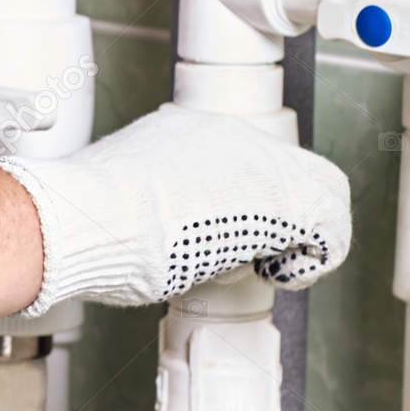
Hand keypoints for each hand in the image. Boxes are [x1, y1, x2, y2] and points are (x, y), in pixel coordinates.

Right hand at [0, 104, 351, 314]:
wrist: (79, 219)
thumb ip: (152, 211)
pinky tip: (283, 276)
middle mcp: (227, 136)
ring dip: (305, 237)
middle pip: (290, 171)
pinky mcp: (281, 198)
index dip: (248, 205)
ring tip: (273, 269)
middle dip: (285, 220)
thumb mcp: (120, 205)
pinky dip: (317, 258)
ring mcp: (256, 161)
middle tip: (261, 258)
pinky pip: (330, 223)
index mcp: (185, 133)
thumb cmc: (84, 224)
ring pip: (320, 190)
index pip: (243, 164)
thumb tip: (161, 243)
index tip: (233, 239)